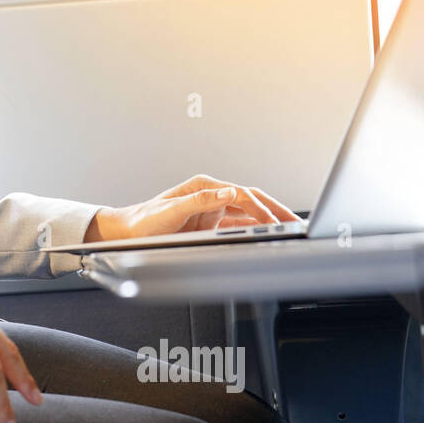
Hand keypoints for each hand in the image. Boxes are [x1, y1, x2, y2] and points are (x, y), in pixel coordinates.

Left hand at [86, 173, 300, 241]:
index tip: (277, 219)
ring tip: (290, 229)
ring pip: (248, 215)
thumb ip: (200, 201)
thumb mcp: (170, 210)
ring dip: (268, 221)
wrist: (126, 234)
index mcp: (204, 186)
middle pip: (252, 201)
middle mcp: (211, 196)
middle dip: (275, 210)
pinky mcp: (209, 225)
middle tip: (296, 221)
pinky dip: (255, 231)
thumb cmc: (143, 221)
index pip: (243, 194)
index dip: (263, 207)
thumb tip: (229, 193)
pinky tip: (269, 236)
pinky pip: (238, 227)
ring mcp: (212, 211)